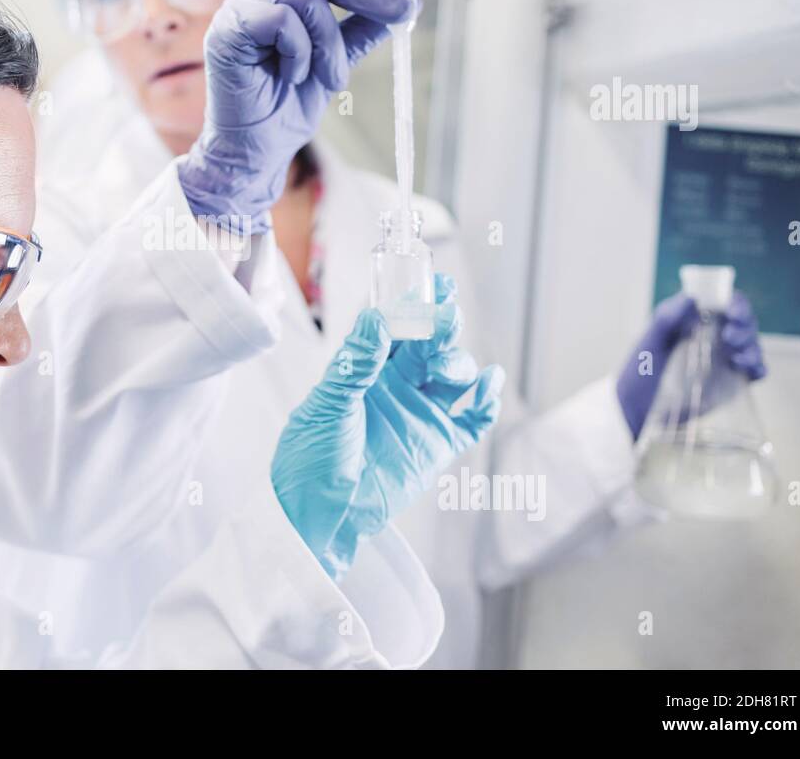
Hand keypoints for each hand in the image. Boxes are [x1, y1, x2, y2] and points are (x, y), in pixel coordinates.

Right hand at [177, 0, 414, 233]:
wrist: (255, 152)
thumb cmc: (285, 111)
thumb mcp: (336, 63)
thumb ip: (359, 32)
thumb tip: (405, 3)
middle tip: (401, 10)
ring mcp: (240, 11)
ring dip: (331, 42)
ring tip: (333, 79)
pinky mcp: (228, 31)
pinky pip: (280, 20)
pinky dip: (300, 51)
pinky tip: (293, 77)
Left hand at [271, 275, 504, 579]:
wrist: (319, 517)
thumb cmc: (310, 459)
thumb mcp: (327, 406)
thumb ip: (356, 363)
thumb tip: (375, 316)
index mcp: (364, 370)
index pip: (394, 327)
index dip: (413, 304)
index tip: (431, 282)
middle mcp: (395, 386)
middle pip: (429, 345)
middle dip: (441, 326)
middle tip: (447, 314)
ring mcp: (419, 414)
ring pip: (453, 375)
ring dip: (458, 363)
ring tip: (448, 366)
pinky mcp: (437, 445)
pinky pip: (472, 418)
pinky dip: (485, 400)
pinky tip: (489, 382)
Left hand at [615, 290, 767, 439]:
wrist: (637, 407)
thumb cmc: (640, 369)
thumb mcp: (650, 342)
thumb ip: (668, 319)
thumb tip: (692, 297)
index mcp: (696, 319)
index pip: (725, 302)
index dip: (735, 303)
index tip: (731, 311)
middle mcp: (714, 336)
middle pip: (744, 323)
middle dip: (744, 326)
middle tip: (729, 337)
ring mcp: (724, 358)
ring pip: (751, 346)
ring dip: (751, 348)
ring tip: (736, 358)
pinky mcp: (730, 381)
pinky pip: (754, 371)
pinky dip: (758, 368)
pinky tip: (749, 370)